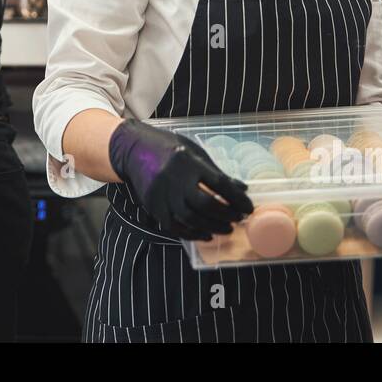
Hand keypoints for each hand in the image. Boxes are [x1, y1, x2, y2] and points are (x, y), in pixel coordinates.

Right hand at [108, 118, 251, 239]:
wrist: (134, 149)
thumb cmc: (169, 148)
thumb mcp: (195, 152)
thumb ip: (216, 172)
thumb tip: (241, 189)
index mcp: (188, 161)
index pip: (219, 183)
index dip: (236, 198)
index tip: (248, 207)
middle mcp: (174, 179)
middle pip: (205, 204)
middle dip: (226, 215)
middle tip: (239, 219)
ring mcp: (162, 194)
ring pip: (190, 218)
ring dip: (212, 227)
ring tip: (227, 229)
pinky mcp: (153, 206)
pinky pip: (174, 226)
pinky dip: (192, 233)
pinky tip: (206, 234)